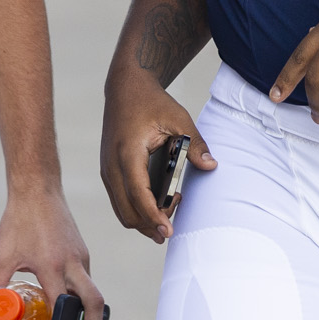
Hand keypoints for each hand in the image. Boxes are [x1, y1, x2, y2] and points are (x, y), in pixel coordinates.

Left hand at [0, 185, 107, 319]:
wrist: (38, 189)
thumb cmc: (18, 221)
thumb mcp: (1, 256)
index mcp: (53, 266)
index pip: (61, 305)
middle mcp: (73, 263)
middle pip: (93, 302)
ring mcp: (81, 256)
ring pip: (91, 289)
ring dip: (87, 311)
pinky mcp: (82, 250)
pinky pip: (86, 277)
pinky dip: (80, 293)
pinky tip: (64, 298)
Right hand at [100, 74, 214, 243]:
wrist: (125, 88)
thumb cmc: (151, 102)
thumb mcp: (178, 118)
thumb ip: (194, 144)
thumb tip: (211, 165)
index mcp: (127, 154)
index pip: (138, 196)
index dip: (154, 217)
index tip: (169, 231)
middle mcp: (111, 166)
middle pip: (127, 213)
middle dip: (150, 225)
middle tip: (174, 223)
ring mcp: (107, 170)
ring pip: (122, 211)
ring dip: (144, 219)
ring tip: (170, 210)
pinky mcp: (108, 171)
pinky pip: (120, 201)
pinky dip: (137, 209)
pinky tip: (158, 202)